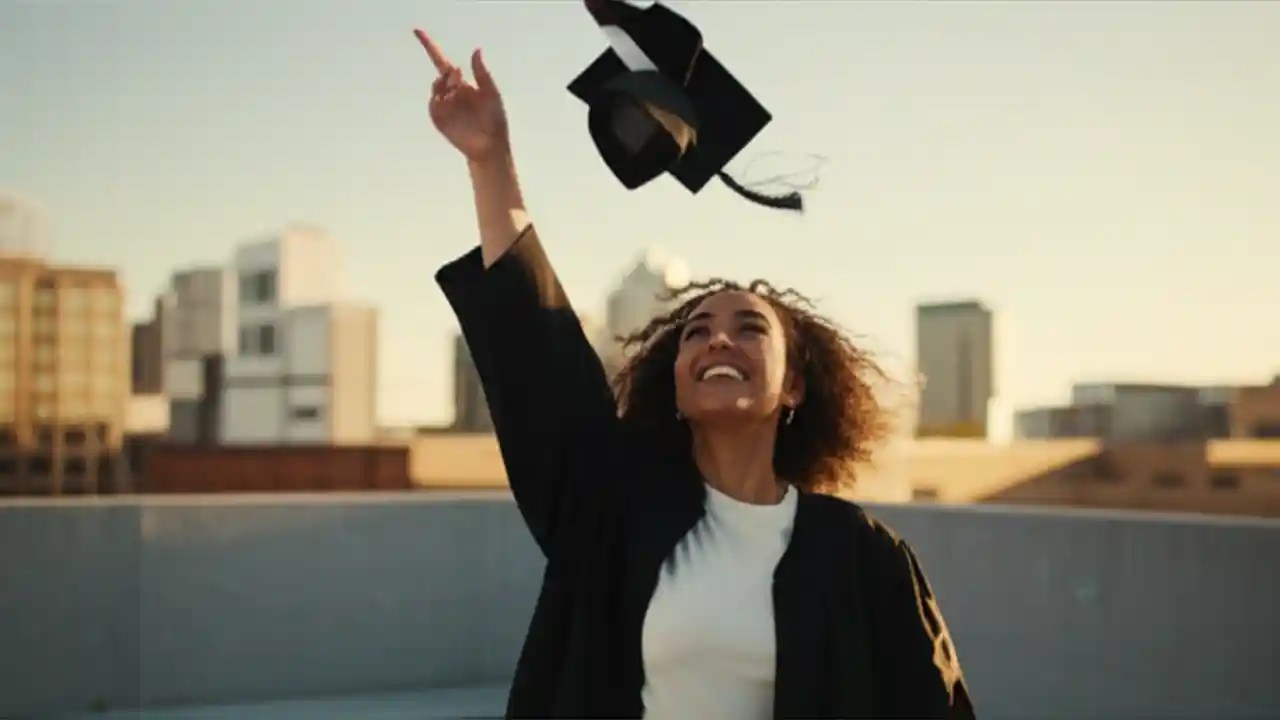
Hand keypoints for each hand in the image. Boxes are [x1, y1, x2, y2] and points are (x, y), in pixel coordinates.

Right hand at [414, 29, 508, 162]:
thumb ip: (483, 73)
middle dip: (450, 74)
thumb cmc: (495, 120)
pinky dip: (440, 99)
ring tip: (457, 90)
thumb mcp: (492, 94)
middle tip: (459, 76)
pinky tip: (450, 101)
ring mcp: (443, 106)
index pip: (442, 61)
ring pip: (436, 87)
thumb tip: (476, 49)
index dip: (429, 46)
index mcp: (463, 84)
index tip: (416, 30)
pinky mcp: (438, 119)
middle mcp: (450, 93)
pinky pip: (434, 104)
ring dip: (445, 85)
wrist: (489, 146)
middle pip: (442, 74)